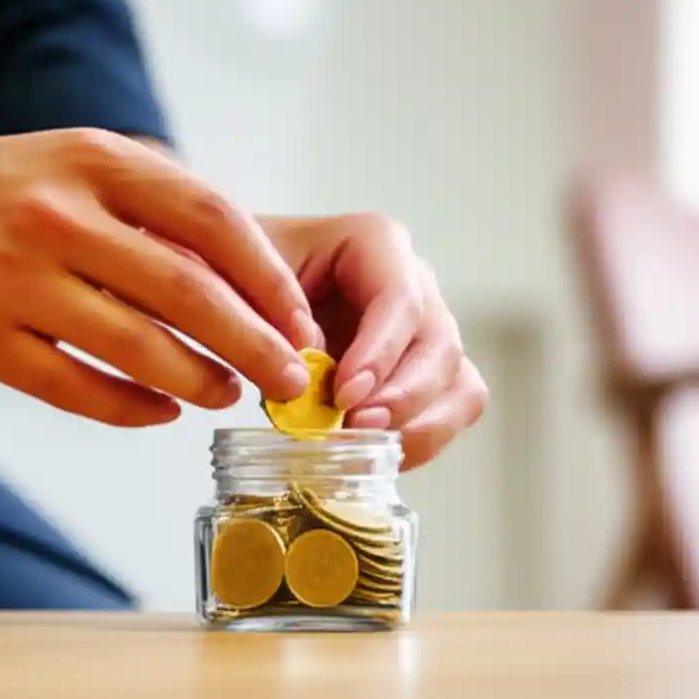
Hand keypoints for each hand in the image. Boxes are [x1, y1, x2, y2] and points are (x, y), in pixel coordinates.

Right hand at [0, 129, 320, 425]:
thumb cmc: (5, 189)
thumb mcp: (83, 166)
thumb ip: (158, 211)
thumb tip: (255, 287)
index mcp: (96, 162)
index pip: (212, 220)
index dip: (267, 278)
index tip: (300, 320)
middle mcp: (56, 217)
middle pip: (185, 292)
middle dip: (253, 344)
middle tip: (290, 377)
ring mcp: (14, 282)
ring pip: (136, 348)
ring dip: (198, 380)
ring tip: (227, 392)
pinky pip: (78, 389)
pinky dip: (133, 407)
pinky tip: (162, 410)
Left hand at [262, 214, 488, 468]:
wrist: (240, 293)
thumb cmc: (241, 275)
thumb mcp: (239, 278)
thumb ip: (268, 314)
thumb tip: (308, 363)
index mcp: (373, 243)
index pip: (399, 296)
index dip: (380, 351)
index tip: (343, 394)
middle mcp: (413, 283)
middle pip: (439, 344)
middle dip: (402, 396)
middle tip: (354, 429)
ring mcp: (424, 331)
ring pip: (458, 382)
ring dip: (420, 424)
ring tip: (365, 450)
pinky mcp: (422, 374)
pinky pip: (450, 411)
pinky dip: (419, 441)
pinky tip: (372, 455)